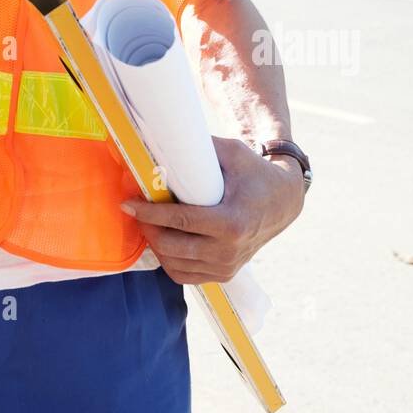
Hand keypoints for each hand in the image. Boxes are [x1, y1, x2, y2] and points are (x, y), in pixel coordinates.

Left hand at [120, 135, 304, 285]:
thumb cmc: (256, 173)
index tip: (128, 203)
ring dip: (155, 245)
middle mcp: (229, 250)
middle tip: (135, 210)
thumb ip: (200, 148)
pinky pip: (185, 276)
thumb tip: (164, 137)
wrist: (283, 202)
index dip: (150, 213)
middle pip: (172, 246)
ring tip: (147, 223)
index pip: (180, 221)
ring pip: (175, 265)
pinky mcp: (224, 275)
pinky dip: (168, 261)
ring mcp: (227, 266)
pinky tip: (161, 241)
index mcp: (232, 222)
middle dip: (148, 227)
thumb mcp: (233, 153)